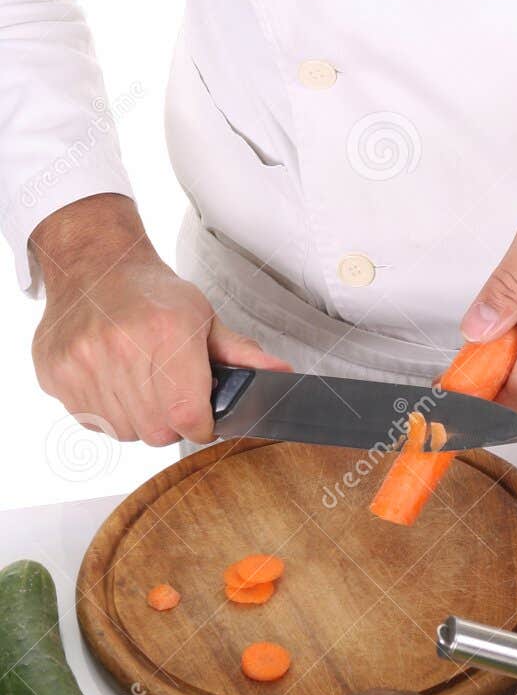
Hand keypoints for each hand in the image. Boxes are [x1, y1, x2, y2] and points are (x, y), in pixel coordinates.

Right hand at [31, 194, 290, 445]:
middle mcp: (121, 348)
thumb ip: (241, 354)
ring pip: (125, 431)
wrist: (91, 263)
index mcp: (166, 333)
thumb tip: (281, 374)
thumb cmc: (151, 292)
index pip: (189, 417)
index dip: (201, 425)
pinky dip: (107, 411)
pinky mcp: (56, 373)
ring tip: (138, 380)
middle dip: (171, 420)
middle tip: (167, 389)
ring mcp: (83, 362)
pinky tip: (111, 379)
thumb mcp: (203, 316)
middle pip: (158, 431)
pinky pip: (93, 422)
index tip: (201, 416)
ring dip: (138, 417)